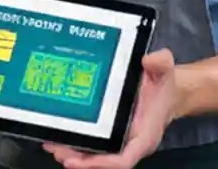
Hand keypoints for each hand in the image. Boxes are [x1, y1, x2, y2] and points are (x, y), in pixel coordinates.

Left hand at [43, 49, 180, 168]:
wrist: (166, 91)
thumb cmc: (164, 85)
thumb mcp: (165, 69)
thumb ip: (161, 63)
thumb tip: (149, 59)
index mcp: (144, 135)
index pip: (123, 159)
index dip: (102, 164)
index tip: (80, 162)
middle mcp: (130, 143)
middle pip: (103, 161)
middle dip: (79, 161)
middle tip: (57, 150)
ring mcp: (119, 141)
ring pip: (95, 155)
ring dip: (73, 154)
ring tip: (52, 145)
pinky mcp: (110, 134)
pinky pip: (93, 145)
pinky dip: (75, 144)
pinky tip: (58, 137)